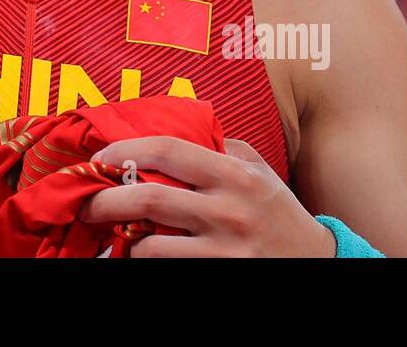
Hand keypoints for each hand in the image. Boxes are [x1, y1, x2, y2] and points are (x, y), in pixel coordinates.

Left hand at [80, 136, 335, 257]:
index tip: (100, 159)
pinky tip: (135, 252)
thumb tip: (168, 131)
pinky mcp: (221, 275)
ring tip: (109, 232)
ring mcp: (224, 248)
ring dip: (121, 237)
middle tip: (86, 204)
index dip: (124, 151)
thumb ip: (219, 148)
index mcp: (234, 173)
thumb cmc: (279, 212)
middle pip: (148, 199)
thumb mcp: (258, 170)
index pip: (167, 149)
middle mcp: (229, 209)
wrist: (320, 264)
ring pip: (150, 242)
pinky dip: (141, 259)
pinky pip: (165, 266)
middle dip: (105, 200)